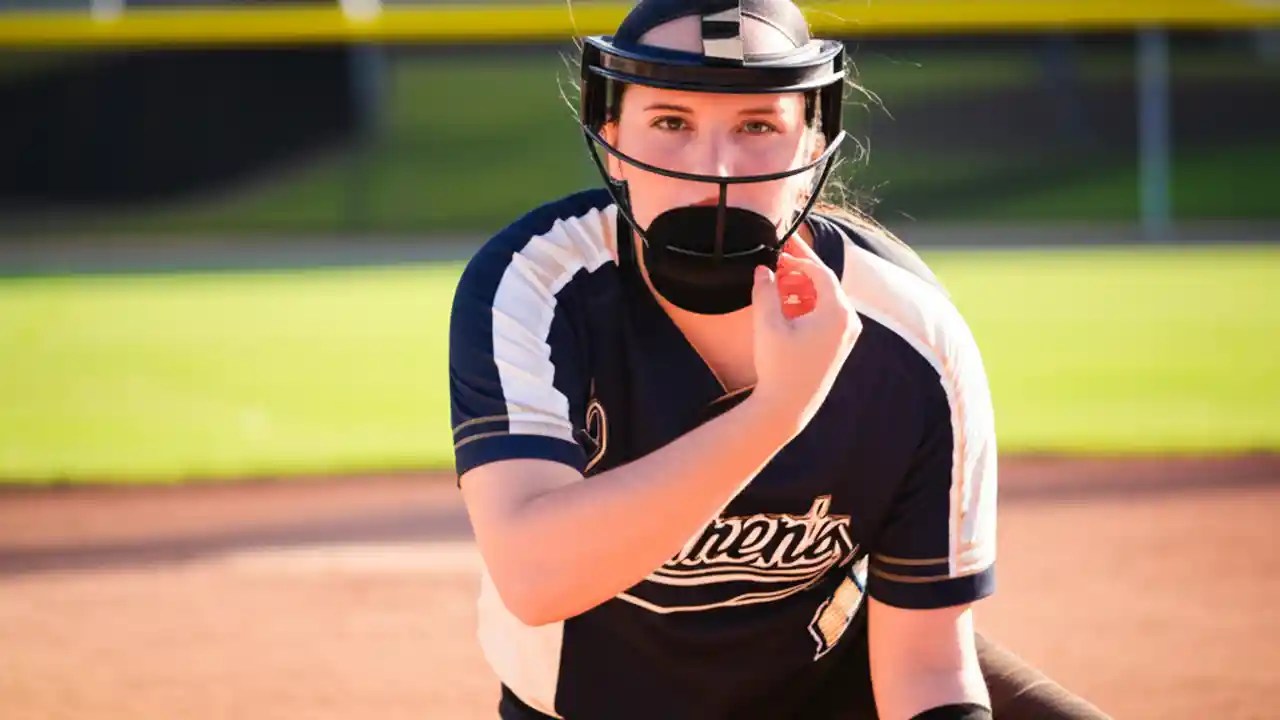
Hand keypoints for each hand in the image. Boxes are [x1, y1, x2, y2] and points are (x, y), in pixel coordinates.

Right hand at [750, 239, 861, 435]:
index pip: (822, 273)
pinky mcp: (838, 347)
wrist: (787, 408)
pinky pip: (825, 315)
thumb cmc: (779, 366)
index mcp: (838, 313)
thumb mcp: (768, 324)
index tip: (781, 250)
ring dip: (802, 288)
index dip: (800, 258)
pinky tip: (785, 306)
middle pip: (826, 284)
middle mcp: (849, 322)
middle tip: (778, 260)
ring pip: (825, 299)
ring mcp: (846, 336)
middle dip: (801, 271)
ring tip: (777, 284)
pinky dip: (807, 306)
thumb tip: (763, 269)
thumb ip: (765, 291)